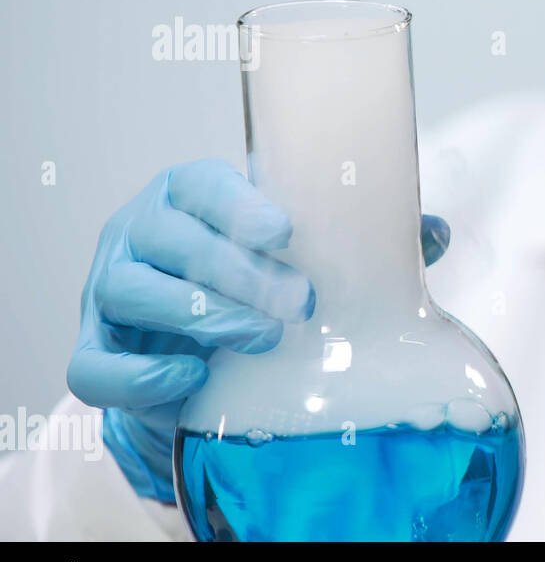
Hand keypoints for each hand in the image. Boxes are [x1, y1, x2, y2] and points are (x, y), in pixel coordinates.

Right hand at [68, 158, 450, 501]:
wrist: (191, 339)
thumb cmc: (249, 276)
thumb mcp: (301, 253)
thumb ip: (361, 241)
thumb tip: (434, 232)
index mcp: (187, 196)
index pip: (199, 184)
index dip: (237, 204)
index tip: (284, 231)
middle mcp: (140, 234)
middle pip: (171, 239)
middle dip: (237, 271)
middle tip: (302, 303)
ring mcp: (109, 290)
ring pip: (132, 291)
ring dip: (200, 315)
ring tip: (265, 338)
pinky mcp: (97, 350)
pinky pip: (92, 367)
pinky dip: (137, 375)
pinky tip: (191, 377)